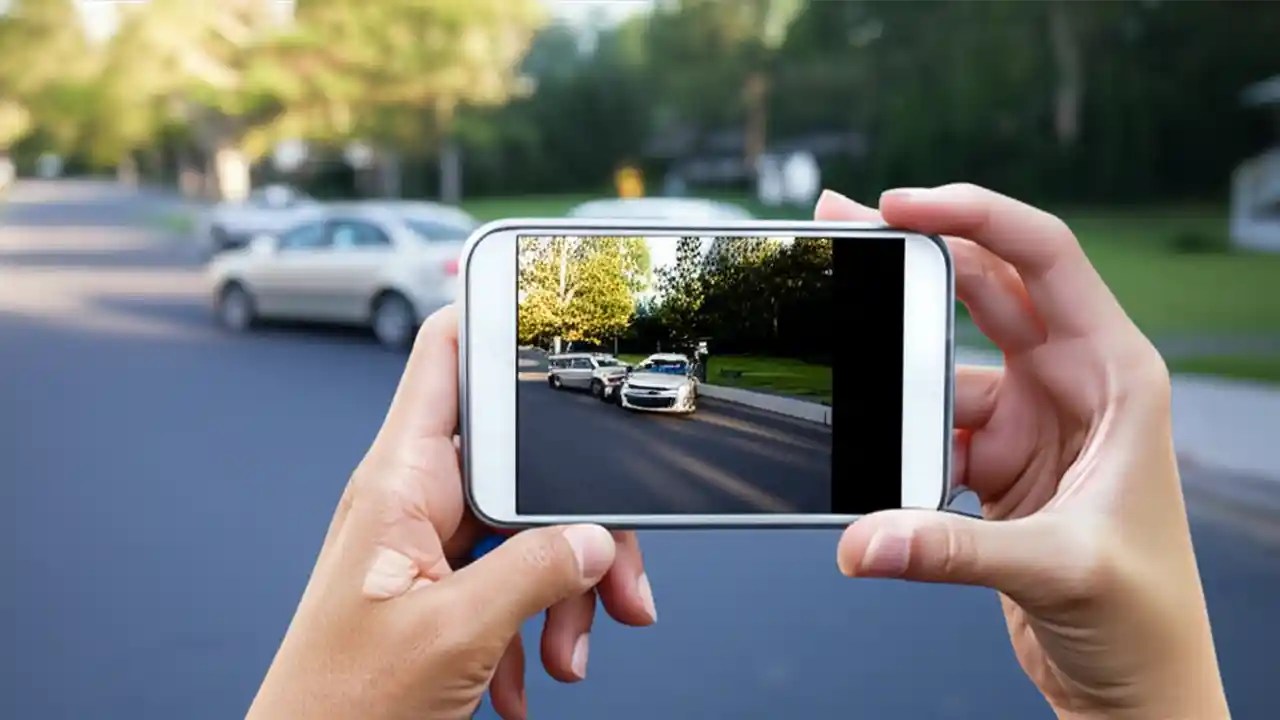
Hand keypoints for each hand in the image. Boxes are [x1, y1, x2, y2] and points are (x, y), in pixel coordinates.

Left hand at [247, 307, 656, 719]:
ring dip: (566, 593)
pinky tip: (529, 676)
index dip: (494, 314)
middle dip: (580, 524)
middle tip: (617, 583)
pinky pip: (513, 577)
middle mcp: (414, 499)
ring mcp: (430, 544)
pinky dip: (537, 626)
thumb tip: (598, 539)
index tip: (551, 303)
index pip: (445, 356)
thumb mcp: (456, 633)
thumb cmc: (340, 707)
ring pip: (529, 528)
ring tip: (567, 657)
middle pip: (523, 462)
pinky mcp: (443, 588)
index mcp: (399, 481)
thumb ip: (537, 571)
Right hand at [817, 185, 1228, 718]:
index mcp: (1117, 374)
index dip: (975, 215)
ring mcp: (1029, 420)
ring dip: (894, 362)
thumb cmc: (1147, 617)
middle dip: (914, 251)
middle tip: (846, 225)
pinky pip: (926, 423)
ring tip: (842, 360)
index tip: (900, 206)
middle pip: (985, 286)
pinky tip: (870, 445)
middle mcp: (1072, 383)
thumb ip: (952, 548)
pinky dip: (893, 432)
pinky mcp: (995, 461)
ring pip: (944, 358)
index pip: (1045, 259)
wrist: (1136, 684)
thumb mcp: (1059, 568)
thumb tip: (865, 537)